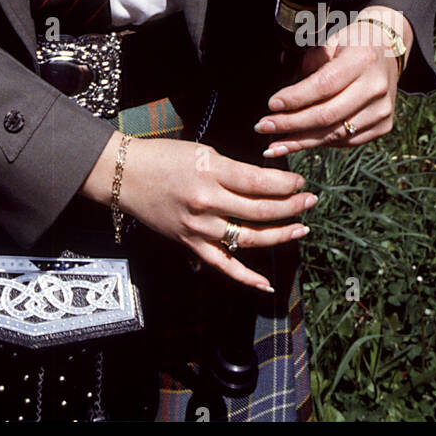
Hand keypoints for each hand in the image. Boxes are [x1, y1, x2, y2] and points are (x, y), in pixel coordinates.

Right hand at [80, 134, 317, 291]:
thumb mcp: (203, 151)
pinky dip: (246, 278)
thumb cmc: (164, 156)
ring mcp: (199, 227)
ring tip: (301, 228)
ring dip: (280, 235)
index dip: (286, 183)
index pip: (259, 182)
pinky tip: (268, 284)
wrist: (125, 174)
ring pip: (249, 239)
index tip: (301, 181)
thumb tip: (266, 181)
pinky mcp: (190, 243)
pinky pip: (223, 265)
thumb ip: (233, 169)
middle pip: (260, 211)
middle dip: (292, 206)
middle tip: (310, 201)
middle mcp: (207, 202)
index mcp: (211, 171)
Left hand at [254, 6, 411, 156]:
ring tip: (274, 145)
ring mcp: (382, 110)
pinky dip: (320, 142)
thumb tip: (281, 94)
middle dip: (290, 124)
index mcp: (362, 59)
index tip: (271, 105)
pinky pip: (347, 141)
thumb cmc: (352, 43)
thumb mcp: (330, 41)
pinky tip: (299, 143)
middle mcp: (376, 87)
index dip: (295, 98)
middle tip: (263, 127)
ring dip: (301, 142)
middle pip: (328, 114)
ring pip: (335, 134)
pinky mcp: (383, 125)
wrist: (389, 50)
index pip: (324, 85)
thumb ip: (307, 63)